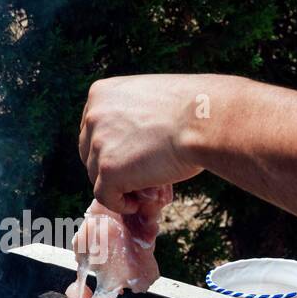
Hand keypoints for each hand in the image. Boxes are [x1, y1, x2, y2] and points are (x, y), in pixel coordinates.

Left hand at [79, 74, 231, 212]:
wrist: (206, 119)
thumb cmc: (192, 109)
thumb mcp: (151, 99)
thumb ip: (131, 115)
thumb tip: (127, 140)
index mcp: (101, 93)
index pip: (92, 129)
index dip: (110, 147)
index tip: (129, 157)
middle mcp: (93, 115)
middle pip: (90, 153)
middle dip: (111, 167)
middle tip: (138, 174)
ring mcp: (99, 143)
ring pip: (97, 175)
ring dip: (118, 185)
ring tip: (145, 187)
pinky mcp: (108, 169)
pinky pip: (105, 196)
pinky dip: (119, 203)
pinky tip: (137, 203)